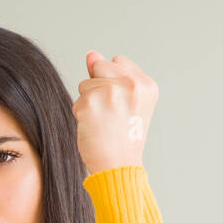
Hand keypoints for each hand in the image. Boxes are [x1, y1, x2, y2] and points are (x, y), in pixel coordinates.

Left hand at [73, 51, 157, 176]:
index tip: (122, 106)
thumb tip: (91, 54)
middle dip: (99, 88)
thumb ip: (110, 75)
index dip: (114, 83)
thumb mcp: (127, 103)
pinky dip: (81, 116)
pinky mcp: (90, 103)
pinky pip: (77, 101)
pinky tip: (94, 129)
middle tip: (112, 116)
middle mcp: (131, 85)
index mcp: (146, 85)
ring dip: (89, 103)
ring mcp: (110, 93)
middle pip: (100, 67)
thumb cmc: (124, 139)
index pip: (117, 61)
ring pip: (85, 84)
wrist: (119, 168)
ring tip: (104, 123)